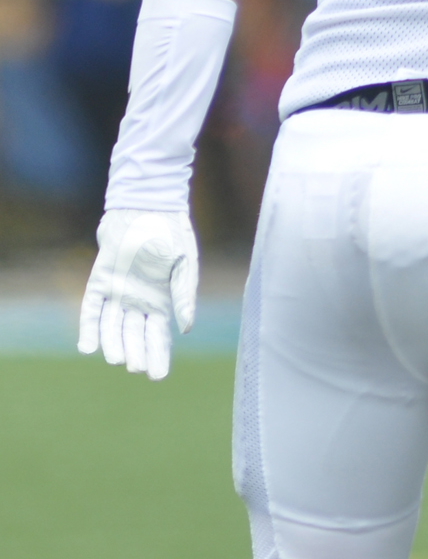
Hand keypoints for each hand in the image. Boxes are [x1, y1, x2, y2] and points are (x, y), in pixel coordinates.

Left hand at [77, 210, 198, 379]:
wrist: (147, 206)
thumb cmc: (171, 232)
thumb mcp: (185, 263)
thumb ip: (184, 294)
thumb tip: (185, 327)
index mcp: (162, 299)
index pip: (159, 334)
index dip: (159, 355)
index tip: (159, 376)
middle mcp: (138, 300)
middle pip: (136, 334)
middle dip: (138, 353)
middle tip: (139, 371)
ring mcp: (118, 291)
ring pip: (113, 325)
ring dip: (114, 343)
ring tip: (116, 360)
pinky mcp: (100, 280)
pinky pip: (92, 308)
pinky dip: (90, 327)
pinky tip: (88, 346)